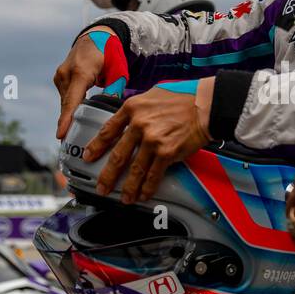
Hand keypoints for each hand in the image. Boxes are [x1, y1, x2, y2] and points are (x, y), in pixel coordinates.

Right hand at [54, 31, 108, 139]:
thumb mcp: (118, 71)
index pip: (72, 100)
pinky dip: (71, 106)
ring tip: (74, 134)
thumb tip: (112, 111)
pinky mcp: (60, 78)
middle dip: (68, 124)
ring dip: (71, 115)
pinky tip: (76, 118)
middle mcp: (67, 73)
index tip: (60, 135)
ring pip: (66, 102)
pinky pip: (66, 97)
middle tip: (71, 144)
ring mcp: (61, 75)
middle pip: (68, 104)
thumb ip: (114, 91)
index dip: (66, 119)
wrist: (96, 36)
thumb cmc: (110, 52)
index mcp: (81, 71)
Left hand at [83, 79, 214, 202]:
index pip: (108, 130)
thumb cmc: (182, 98)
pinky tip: (143, 194)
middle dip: (108, 175)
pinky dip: (148, 187)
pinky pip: (154, 174)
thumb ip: (137, 109)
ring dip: (128, 187)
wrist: (205, 105)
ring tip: (124, 198)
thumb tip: (128, 120)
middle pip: (118, 155)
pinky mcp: (166, 152)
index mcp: (132, 108)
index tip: (89, 156)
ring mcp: (152, 140)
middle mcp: (139, 125)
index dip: (96, 146)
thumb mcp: (152, 95)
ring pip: (135, 169)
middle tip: (101, 186)